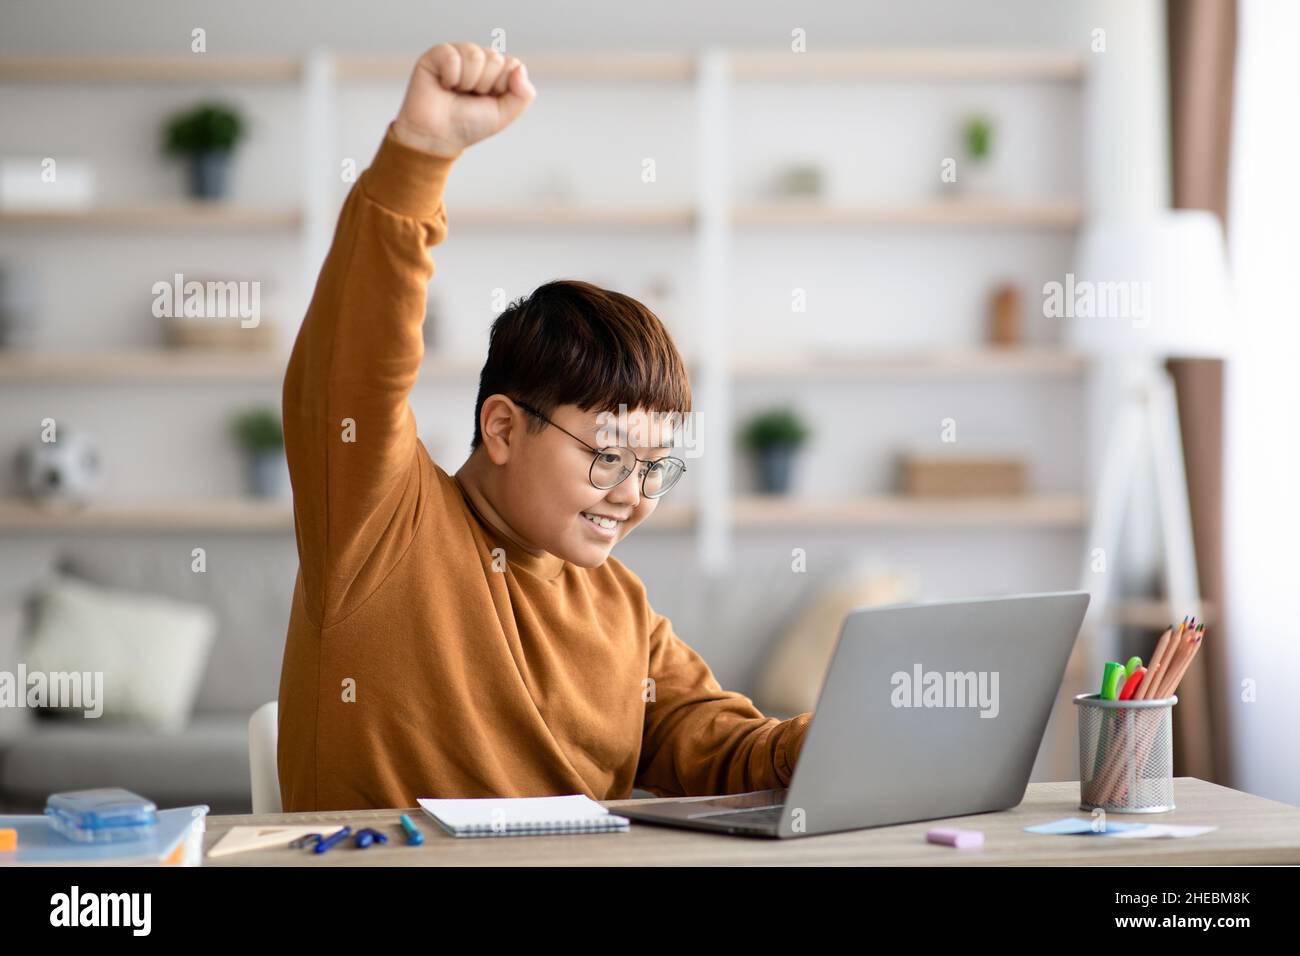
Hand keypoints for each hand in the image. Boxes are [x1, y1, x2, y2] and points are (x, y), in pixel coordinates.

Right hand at [392, 42, 535, 156]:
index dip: (503, 86)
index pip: (512, 64)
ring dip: (467, 82)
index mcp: (496, 71)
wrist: (438, 136)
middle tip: (470, 97)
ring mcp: (458, 54)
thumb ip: (524, 95)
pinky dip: (450, 77)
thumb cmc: (470, 125)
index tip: (489, 100)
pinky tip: (444, 86)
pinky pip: (452, 56)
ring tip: (456, 92)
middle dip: (484, 85)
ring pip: (475, 56)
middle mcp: (478, 60)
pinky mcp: (437, 54)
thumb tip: (520, 68)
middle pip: (495, 58)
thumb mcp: (504, 114)